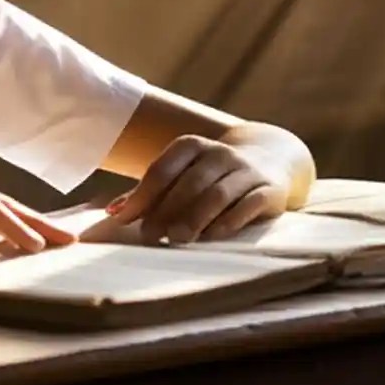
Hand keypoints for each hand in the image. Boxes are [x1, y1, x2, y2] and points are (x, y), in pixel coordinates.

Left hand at [108, 135, 290, 243]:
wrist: (271, 158)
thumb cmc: (210, 174)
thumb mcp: (182, 174)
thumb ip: (150, 193)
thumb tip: (114, 213)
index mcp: (192, 146)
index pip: (162, 169)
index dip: (142, 195)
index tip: (124, 219)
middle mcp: (220, 154)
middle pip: (189, 182)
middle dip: (167, 209)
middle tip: (149, 235)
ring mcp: (246, 171)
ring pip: (218, 194)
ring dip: (195, 217)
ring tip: (177, 238)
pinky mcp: (269, 190)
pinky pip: (248, 205)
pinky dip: (228, 221)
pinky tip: (211, 236)